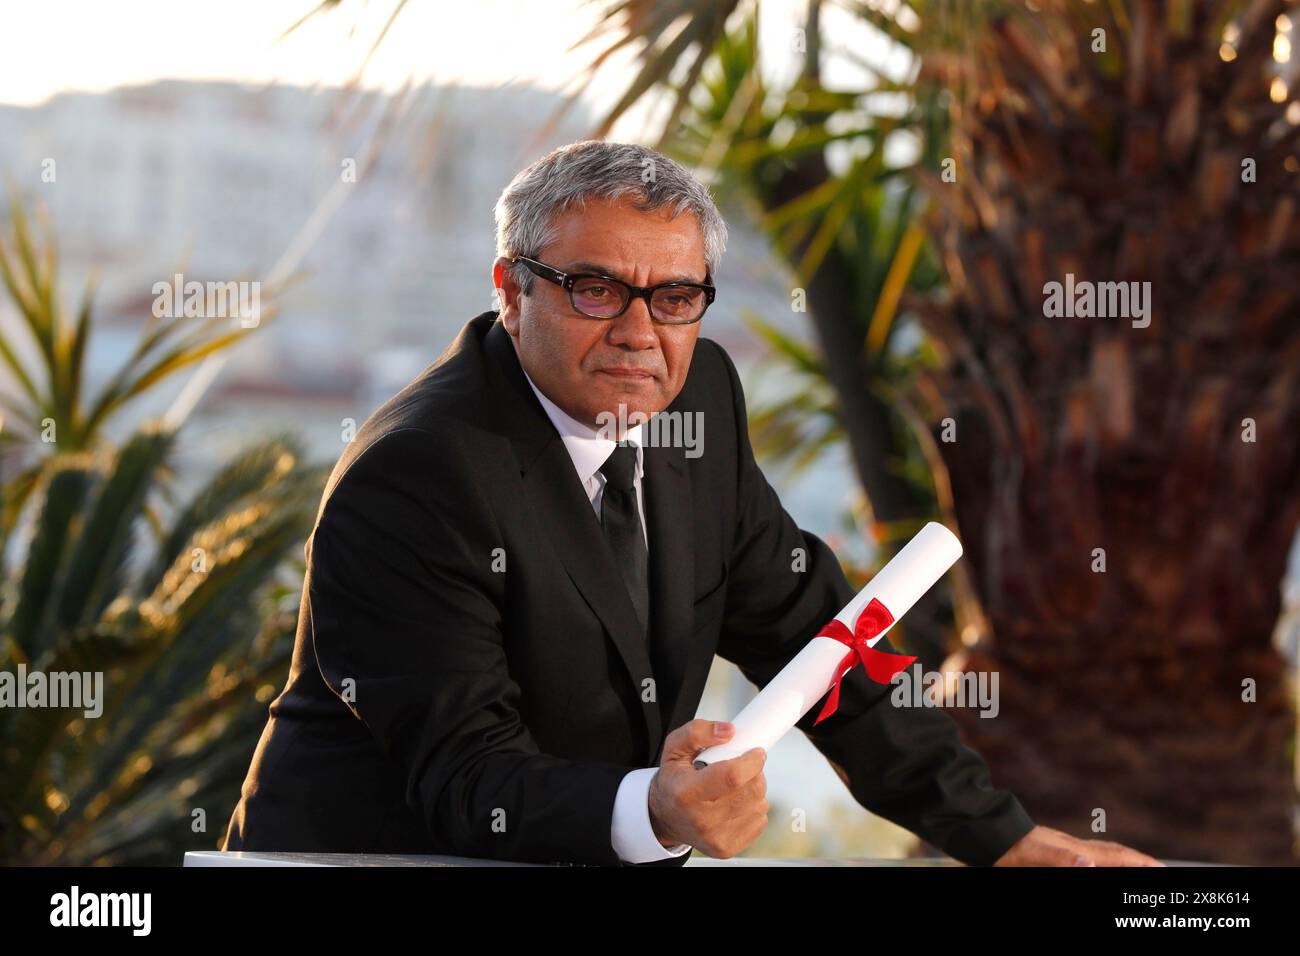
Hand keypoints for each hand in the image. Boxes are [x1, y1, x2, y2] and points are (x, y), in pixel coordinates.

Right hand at [647, 719, 767, 857]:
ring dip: (753, 789)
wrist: (666, 817)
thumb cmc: (673, 782)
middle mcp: (702, 820)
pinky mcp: (728, 849)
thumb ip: (697, 732)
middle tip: (741, 767)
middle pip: (751, 790)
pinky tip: (735, 803)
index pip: (733, 776)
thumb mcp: (674, 748)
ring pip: (759, 804)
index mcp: (687, 793)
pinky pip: (760, 820)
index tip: (756, 752)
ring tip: (733, 787)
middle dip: (754, 772)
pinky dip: (753, 807)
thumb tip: (728, 731)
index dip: (751, 761)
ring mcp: (716, 838)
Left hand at [994, 825, 1164, 865]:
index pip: (1117, 857)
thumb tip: (1090, 860)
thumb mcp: (1035, 856)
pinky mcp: (1052, 847)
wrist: (987, 831)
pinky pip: (1087, 853)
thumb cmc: (1009, 848)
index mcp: (1076, 850)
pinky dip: (1102, 857)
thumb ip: (1062, 858)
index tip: (1163, 868)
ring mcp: (1064, 845)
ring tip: (1135, 865)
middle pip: (1114, 853)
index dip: (1141, 863)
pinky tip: (1094, 861)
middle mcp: (1074, 846)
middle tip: (1157, 868)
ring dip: (1122, 859)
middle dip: (1138, 861)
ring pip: (1102, 852)